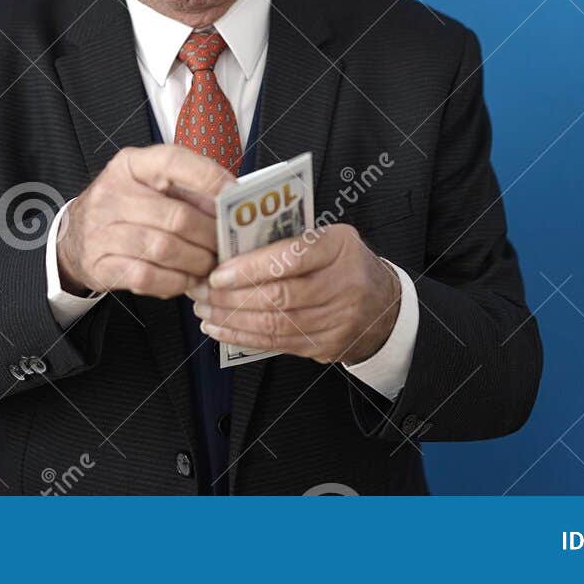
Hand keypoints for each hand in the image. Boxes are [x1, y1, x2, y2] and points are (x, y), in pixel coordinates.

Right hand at [56, 145, 234, 298]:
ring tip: (209, 265)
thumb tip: (233, 203)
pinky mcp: (100, 264)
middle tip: (225, 246)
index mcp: (129, 166)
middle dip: (210, 236)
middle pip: (177, 216)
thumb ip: (187, 190)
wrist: (74, 237)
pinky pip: (147, 276)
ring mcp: (101, 231)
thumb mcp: (148, 185)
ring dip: (196, 262)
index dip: (207, 177)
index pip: (172, 160)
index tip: (233, 193)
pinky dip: (174, 282)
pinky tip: (185, 280)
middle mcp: (111, 194)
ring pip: (165, 249)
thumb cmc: (124, 208)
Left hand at [187, 224, 400, 364]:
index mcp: (338, 248)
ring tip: (204, 308)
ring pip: (274, 324)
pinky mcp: (325, 346)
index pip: (292, 258)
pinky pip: (277, 344)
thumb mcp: (326, 237)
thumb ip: (286, 238)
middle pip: (279, 297)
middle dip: (231, 296)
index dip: (251, 268)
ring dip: (231, 318)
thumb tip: (232, 246)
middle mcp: (341, 285)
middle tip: (200, 289)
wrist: (383, 304)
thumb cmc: (344, 263)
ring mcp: (336, 320)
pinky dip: (242, 337)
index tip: (218, 271)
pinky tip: (220, 328)